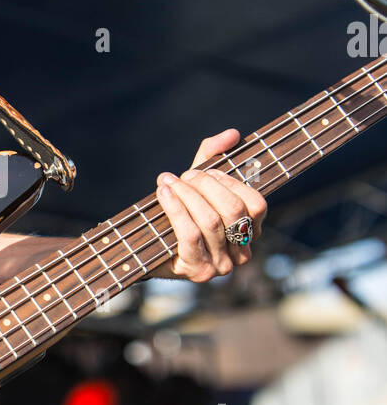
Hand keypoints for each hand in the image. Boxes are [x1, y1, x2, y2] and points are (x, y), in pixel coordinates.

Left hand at [153, 128, 266, 281]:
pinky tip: (163, 193)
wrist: (148, 249)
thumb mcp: (196, 183)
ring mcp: (222, 265)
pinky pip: (190, 235)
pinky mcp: (198, 271)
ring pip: (211, 221)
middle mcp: (242, 251)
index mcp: (251, 230)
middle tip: (184, 176)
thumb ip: (213, 156)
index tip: (206, 171)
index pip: (257, 204)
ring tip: (168, 181)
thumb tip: (233, 134)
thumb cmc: (179, 212)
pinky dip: (175, 209)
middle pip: (233, 210)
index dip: (231, 183)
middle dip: (205, 185)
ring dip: (186, 194)